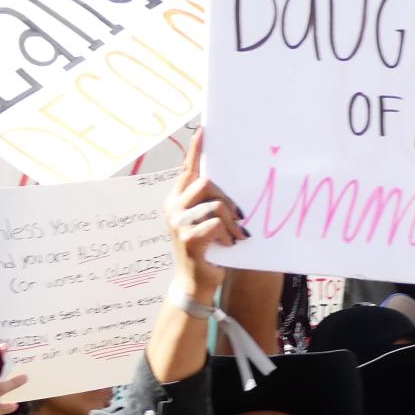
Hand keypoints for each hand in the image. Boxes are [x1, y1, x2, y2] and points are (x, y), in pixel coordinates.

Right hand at [165, 129, 248, 300]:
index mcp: (176, 200)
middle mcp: (172, 208)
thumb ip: (210, 203)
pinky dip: (227, 233)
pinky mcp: (188, 238)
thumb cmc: (206, 250)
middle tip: (241, 216)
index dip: (196, 150)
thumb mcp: (205, 222)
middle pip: (206, 183)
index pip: (188, 169)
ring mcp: (178, 223)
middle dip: (228, 198)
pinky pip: (215, 223)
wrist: (195, 283)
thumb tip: (229, 185)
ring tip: (237, 236)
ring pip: (214, 204)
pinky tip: (229, 244)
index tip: (205, 130)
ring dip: (231, 221)